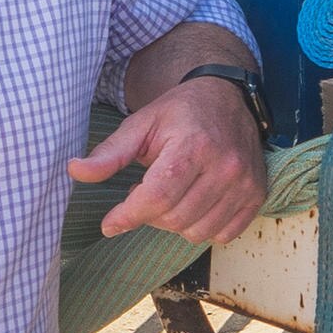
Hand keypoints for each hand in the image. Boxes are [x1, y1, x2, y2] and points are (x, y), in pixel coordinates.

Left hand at [73, 71, 267, 246]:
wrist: (227, 97)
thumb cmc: (180, 113)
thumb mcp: (140, 125)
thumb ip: (109, 153)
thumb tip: (75, 171)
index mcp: (193, 145)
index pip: (157, 197)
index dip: (128, 215)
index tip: (109, 223)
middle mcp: (225, 166)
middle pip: (174, 219)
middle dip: (150, 214)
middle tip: (145, 192)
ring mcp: (245, 183)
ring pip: (197, 232)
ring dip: (175, 222)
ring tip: (171, 196)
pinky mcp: (257, 195)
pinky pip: (223, 234)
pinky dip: (203, 227)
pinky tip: (195, 204)